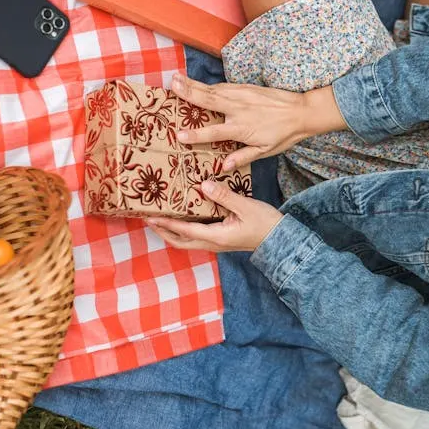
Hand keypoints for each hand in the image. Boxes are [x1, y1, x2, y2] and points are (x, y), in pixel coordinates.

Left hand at [148, 180, 283, 252]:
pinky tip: (183, 218)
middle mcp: (213, 243)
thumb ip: (224, 196)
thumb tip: (203, 185)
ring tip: (159, 219)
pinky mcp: (220, 239)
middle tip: (148, 219)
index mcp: (216, 236)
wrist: (280, 239)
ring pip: (187, 241)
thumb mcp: (245, 206)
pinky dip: (184, 230)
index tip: (151, 217)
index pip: (185, 231)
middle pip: (180, 242)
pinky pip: (196, 236)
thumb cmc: (264, 223)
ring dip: (171, 232)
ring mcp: (216, 243)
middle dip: (163, 231)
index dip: (167, 224)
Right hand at [171, 73, 344, 168]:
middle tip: (171, 85)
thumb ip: (243, 156)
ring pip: (213, 89)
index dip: (196, 134)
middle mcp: (239, 109)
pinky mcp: (246, 87)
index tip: (179, 135)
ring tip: (175, 79)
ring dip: (194, 84)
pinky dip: (207, 85)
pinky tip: (195, 82)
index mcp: (243, 128)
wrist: (302, 112)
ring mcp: (242, 95)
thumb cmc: (283, 135)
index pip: (215, 132)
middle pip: (210, 100)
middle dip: (189, 93)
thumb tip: (223, 166)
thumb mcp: (265, 151)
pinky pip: (222, 86)